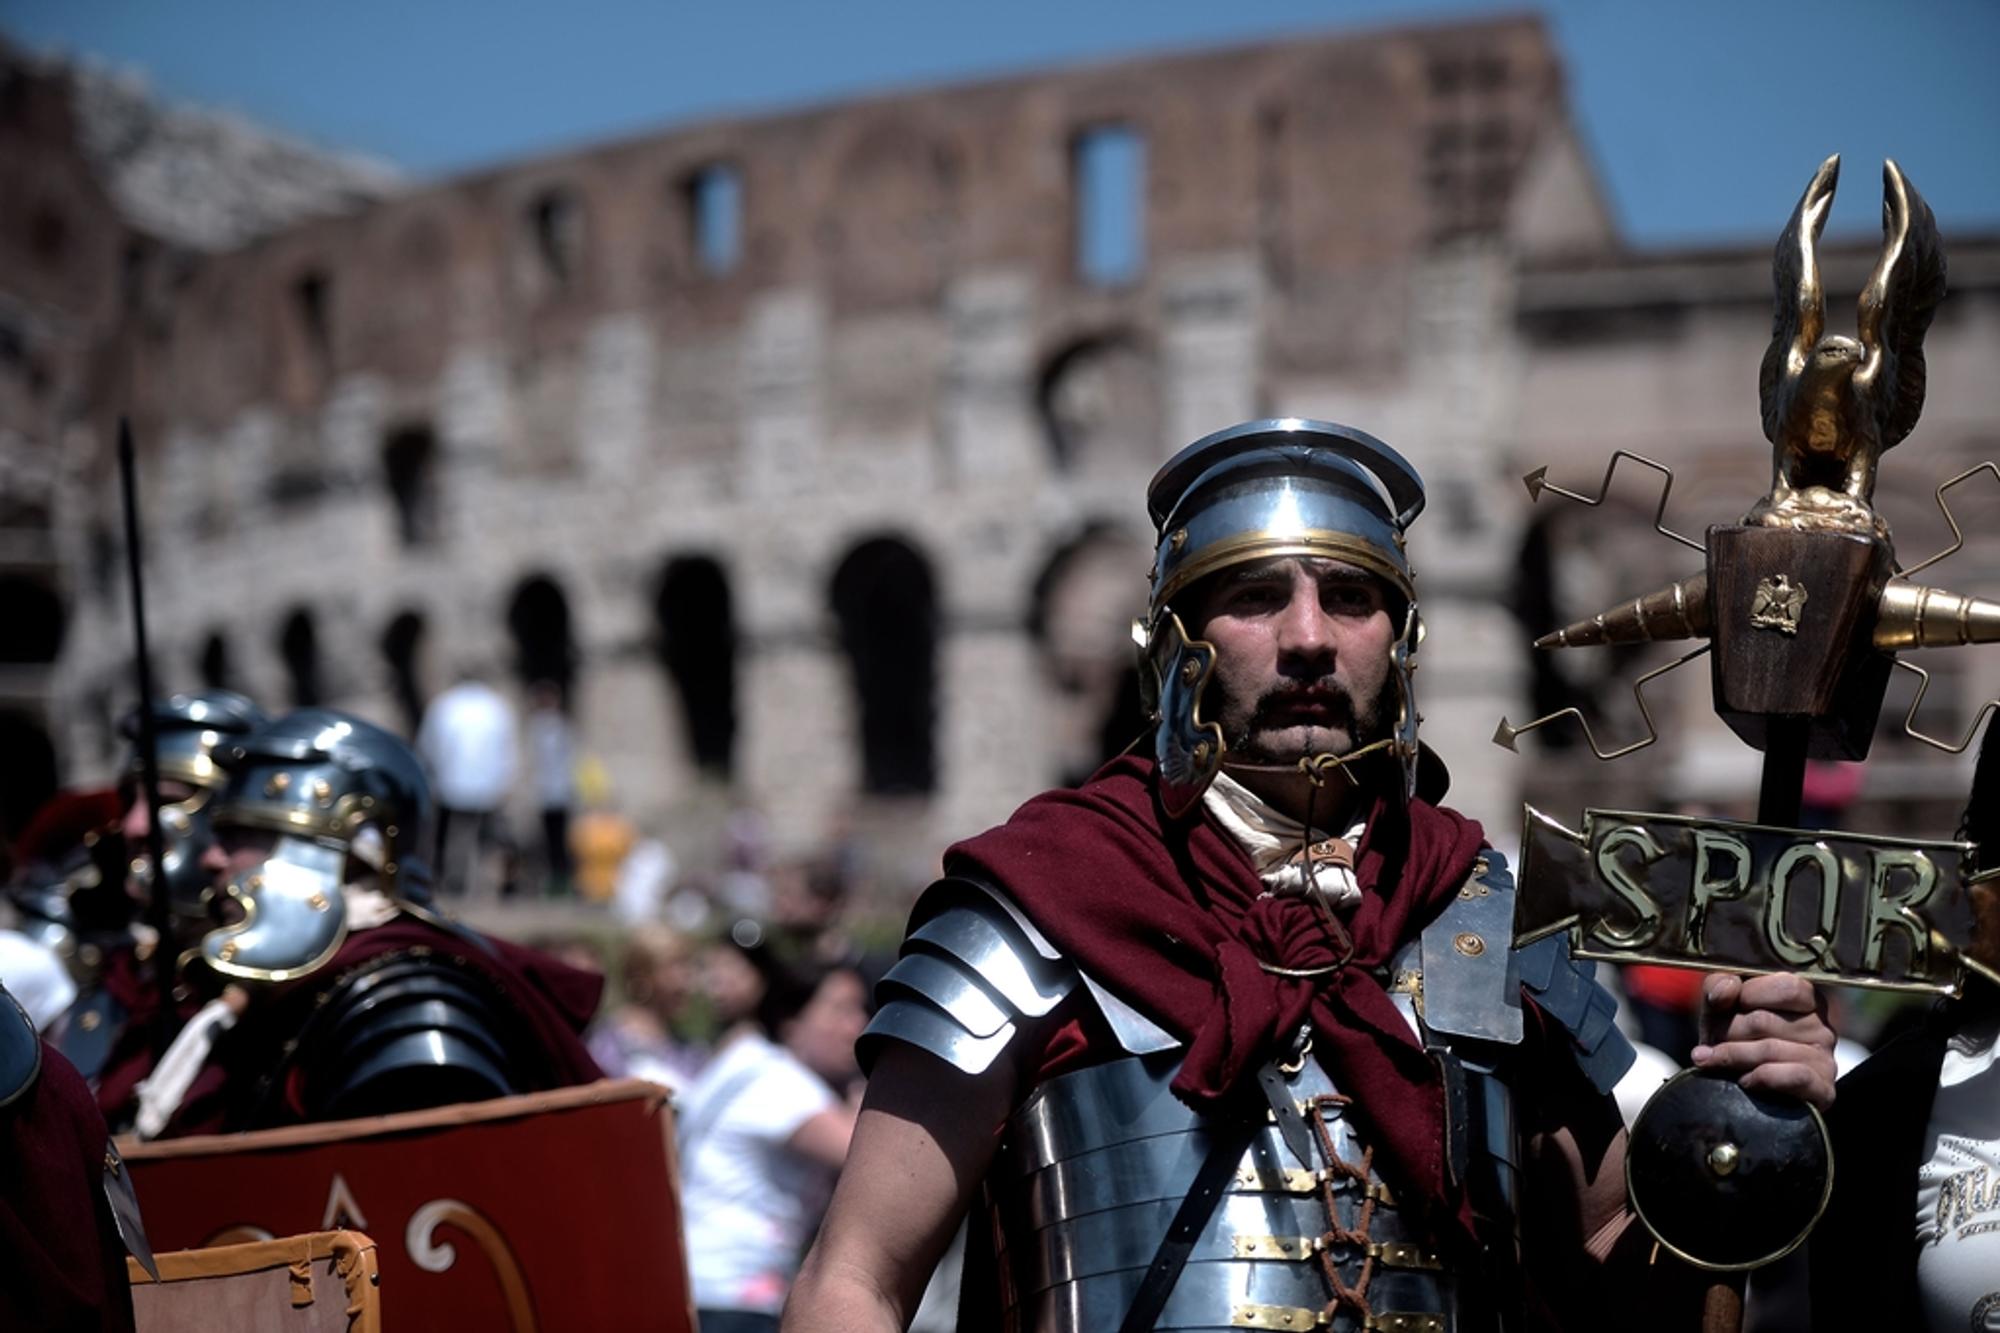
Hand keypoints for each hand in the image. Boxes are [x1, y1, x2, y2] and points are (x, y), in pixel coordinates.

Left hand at [1690, 972, 1836, 1109]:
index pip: (1786, 986)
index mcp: (1806, 998)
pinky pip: (1793, 1076)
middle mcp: (1822, 1026)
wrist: (1741, 1093)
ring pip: (1771, 1049)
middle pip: (1765, 1020)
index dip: (1747, 995)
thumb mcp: (1720, 1005)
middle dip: (1726, 1031)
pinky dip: (1759, 1077)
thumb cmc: (1733, 1038)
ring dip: (1732, 1056)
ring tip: (1716, 1060)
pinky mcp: (1823, 1089)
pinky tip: (1744, 1080)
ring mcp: (1826, 1059)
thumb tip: (1727, 989)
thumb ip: (1719, 986)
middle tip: (1711, 1041)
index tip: (1723, 1006)